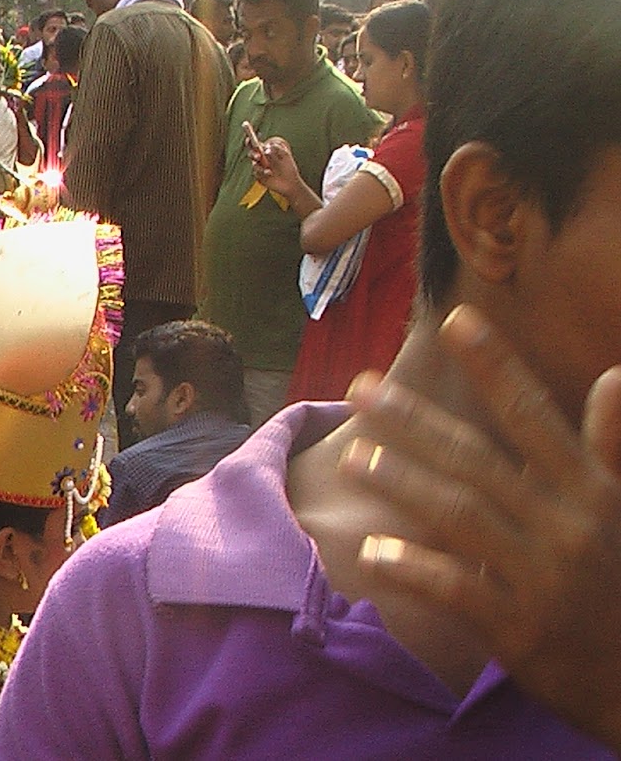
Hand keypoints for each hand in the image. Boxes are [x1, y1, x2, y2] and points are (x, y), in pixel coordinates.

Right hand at [251, 136, 306, 196]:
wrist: (290, 183)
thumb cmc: (288, 168)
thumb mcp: (285, 155)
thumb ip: (277, 149)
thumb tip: (267, 147)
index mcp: (266, 151)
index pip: (256, 144)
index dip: (251, 140)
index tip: (250, 138)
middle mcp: (260, 159)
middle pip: (251, 153)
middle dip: (253, 154)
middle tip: (258, 156)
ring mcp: (259, 168)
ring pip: (254, 164)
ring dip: (260, 166)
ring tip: (269, 170)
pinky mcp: (258, 176)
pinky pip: (256, 173)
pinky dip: (262, 173)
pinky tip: (269, 173)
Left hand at [339, 305, 620, 748]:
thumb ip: (610, 447)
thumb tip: (615, 377)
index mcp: (591, 490)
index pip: (534, 415)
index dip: (496, 365)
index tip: (455, 320)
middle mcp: (566, 525)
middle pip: (478, 460)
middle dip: (415, 420)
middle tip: (359, 386)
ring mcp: (542, 578)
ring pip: (461, 518)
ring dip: (403, 484)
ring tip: (354, 459)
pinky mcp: (519, 630)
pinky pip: (457, 591)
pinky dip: (414, 569)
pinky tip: (372, 551)